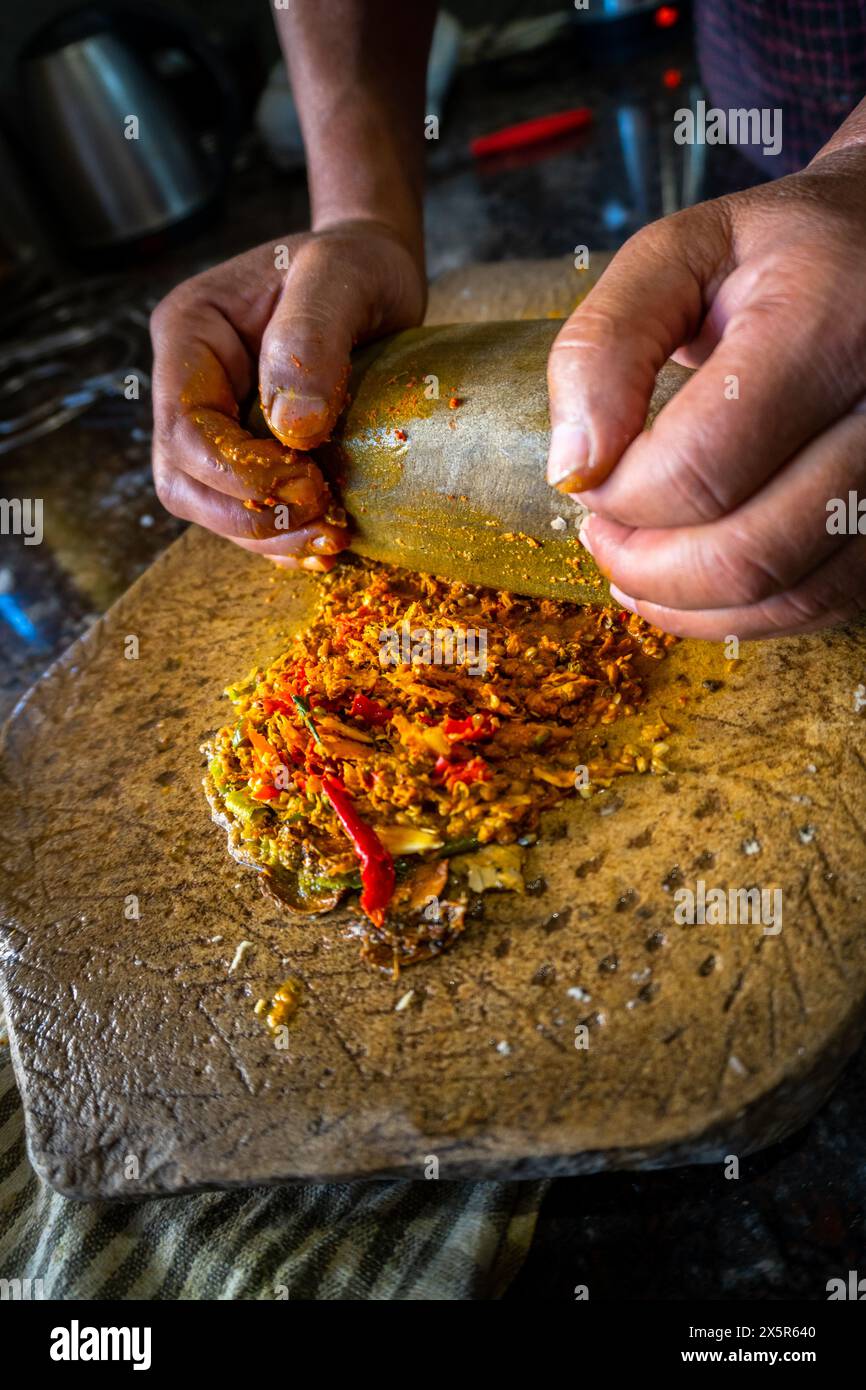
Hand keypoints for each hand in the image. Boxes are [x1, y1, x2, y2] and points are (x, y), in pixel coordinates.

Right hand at [151, 220, 425, 570]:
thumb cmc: (356, 265)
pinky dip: (281, 538)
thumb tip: (294, 429)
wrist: (377, 275)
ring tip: (330, 538)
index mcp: (190, 333)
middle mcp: (190, 383)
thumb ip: (311, 340)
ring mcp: (215, 422)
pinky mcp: (249, 453)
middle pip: (183, 479)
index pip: (184, 426)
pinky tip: (325, 543)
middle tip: (322, 519)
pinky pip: (245, 511)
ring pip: (209, 507)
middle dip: (248, 513)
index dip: (238, 471)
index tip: (308, 480)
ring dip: (266, 535)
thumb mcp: (340, 276)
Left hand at [546, 144, 865, 637]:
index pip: (698, 470)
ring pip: (786, 597)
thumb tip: (572, 468)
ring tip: (632, 564)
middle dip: (645, 565)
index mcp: (826, 327)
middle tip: (602, 534)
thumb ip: (604, 347)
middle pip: (746, 554)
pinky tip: (688, 583)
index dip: (620, 496)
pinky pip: (818, 605)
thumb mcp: (677, 256)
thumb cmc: (778, 255)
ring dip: (685, 601)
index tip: (588, 476)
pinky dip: (738, 614)